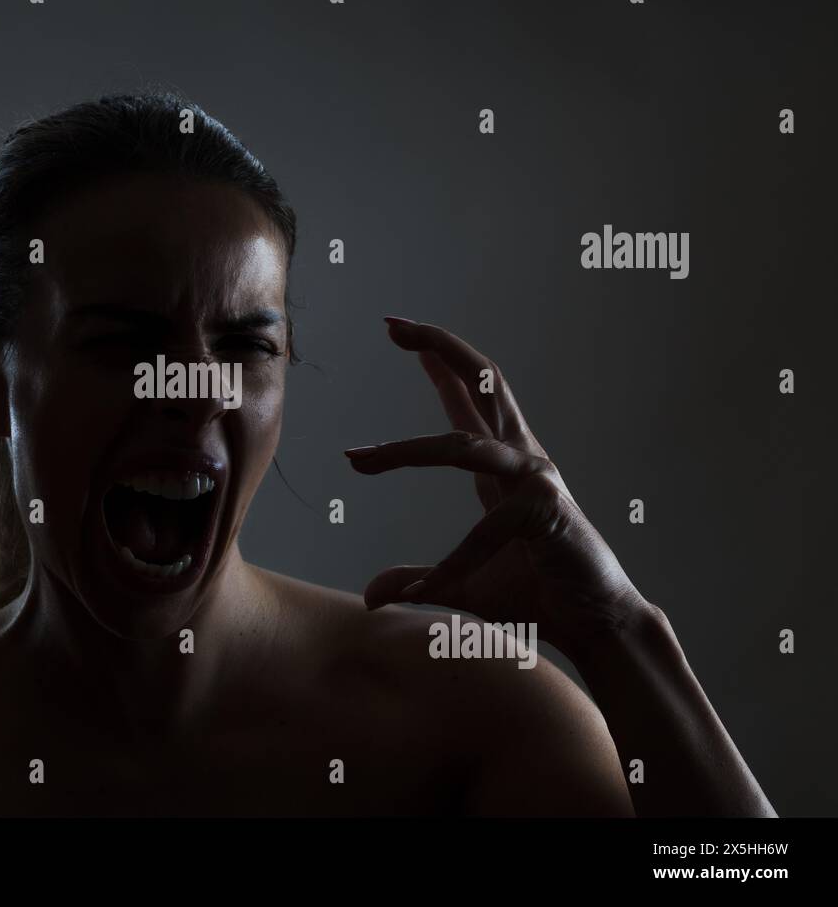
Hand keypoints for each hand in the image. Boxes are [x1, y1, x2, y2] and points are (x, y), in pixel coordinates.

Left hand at [345, 317, 650, 661]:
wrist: (596, 627)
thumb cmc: (538, 596)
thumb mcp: (462, 587)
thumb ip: (418, 581)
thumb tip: (370, 595)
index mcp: (503, 467)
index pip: (468, 399)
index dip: (437, 362)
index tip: (399, 332)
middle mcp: (522, 460)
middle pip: (484, 382)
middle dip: (439, 348)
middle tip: (392, 324)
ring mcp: (537, 480)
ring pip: (463, 446)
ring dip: (405, 452)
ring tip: (356, 460)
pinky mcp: (547, 512)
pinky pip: (484, 530)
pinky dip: (450, 563)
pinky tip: (422, 588)